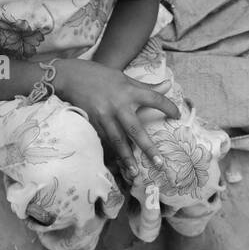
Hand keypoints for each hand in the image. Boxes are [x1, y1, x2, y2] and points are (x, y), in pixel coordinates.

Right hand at [52, 58, 179, 175]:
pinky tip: (116, 165)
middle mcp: (118, 104)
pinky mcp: (92, 123)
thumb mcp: (124, 78)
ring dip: (127, 158)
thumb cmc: (100, 76)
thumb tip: (168, 85)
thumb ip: (146, 86)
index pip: (154, 98)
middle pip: (136, 129)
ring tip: (135, 173)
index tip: (177, 116)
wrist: (70, 76)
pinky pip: (104, 141)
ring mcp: (104, 115)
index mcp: (129, 90)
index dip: (167, 107)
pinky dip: (111, 153)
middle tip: (159, 163)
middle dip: (148, 147)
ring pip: (118, 140)